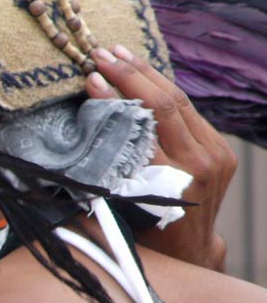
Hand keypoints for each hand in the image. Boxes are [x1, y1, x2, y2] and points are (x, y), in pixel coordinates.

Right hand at [87, 45, 235, 270]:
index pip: (142, 125)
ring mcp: (216, 154)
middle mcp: (200, 164)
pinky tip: (140, 71)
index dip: (114, 98)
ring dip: (145, 73)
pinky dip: (161, 87)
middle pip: (164, 103)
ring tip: (117, 53)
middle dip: (129, 75)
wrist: (186, 249)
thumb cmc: (142, 229)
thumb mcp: (118, 200)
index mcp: (172, 179)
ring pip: (179, 100)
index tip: (90, 77)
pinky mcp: (220, 148)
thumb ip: (106, 163)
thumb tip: (81, 121)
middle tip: (100, 54)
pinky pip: (188, 109)